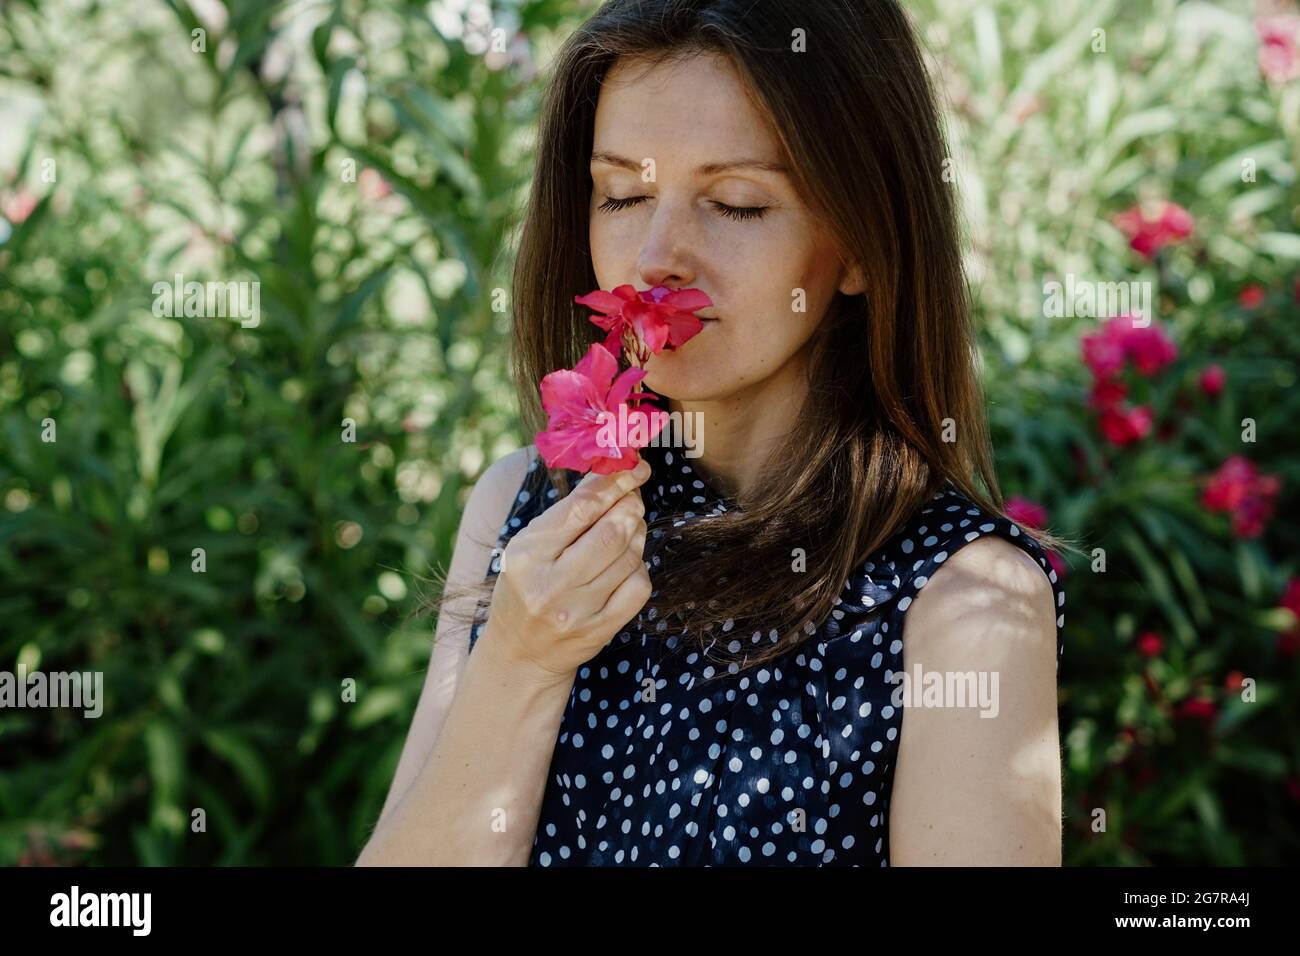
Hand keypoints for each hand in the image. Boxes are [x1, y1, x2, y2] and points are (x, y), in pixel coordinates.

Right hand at [480, 458, 652, 682]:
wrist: (520, 652)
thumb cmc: (526, 586)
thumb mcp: (529, 547)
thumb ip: (566, 514)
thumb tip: (611, 475)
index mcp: (526, 555)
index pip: (580, 509)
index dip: (614, 483)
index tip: (633, 468)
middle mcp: (550, 584)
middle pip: (611, 533)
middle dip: (630, 507)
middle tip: (633, 497)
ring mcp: (577, 611)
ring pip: (629, 558)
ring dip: (636, 534)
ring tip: (628, 527)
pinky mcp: (599, 630)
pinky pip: (638, 587)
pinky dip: (639, 567)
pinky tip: (628, 562)